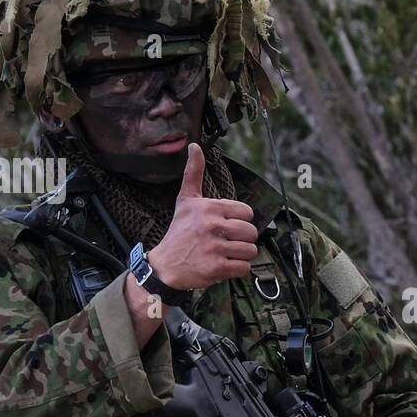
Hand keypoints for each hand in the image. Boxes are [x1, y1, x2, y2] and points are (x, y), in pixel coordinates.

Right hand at [145, 142, 258, 288]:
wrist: (165, 265)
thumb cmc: (179, 232)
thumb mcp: (186, 200)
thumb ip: (194, 173)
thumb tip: (195, 146)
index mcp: (210, 208)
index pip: (247, 213)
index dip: (240, 221)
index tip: (226, 226)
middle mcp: (213, 225)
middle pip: (252, 232)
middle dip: (242, 239)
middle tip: (227, 242)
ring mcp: (215, 247)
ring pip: (251, 250)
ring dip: (241, 255)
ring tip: (225, 253)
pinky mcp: (216, 268)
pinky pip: (244, 268)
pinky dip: (238, 270)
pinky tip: (224, 265)